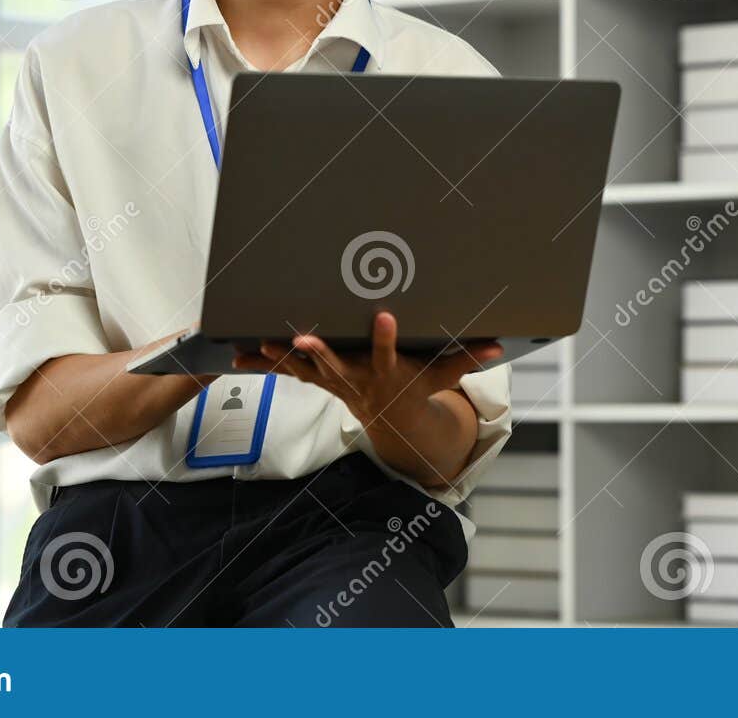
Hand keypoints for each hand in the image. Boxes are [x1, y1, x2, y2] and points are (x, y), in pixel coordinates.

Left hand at [229, 310, 502, 429]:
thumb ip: (466, 359)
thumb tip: (498, 347)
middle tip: (302, 338)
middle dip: (319, 354)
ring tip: (260, 345)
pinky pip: (288, 375)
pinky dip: (265, 366)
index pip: (387, 353)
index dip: (385, 337)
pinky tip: (239, 356)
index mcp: (388, 372)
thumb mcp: (444, 374)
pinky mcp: (319, 382)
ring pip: (305, 372)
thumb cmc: (419, 386)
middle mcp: (357, 380)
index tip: (384, 316)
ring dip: (282, 360)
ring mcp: (334, 384)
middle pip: (336, 367)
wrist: (394, 421)